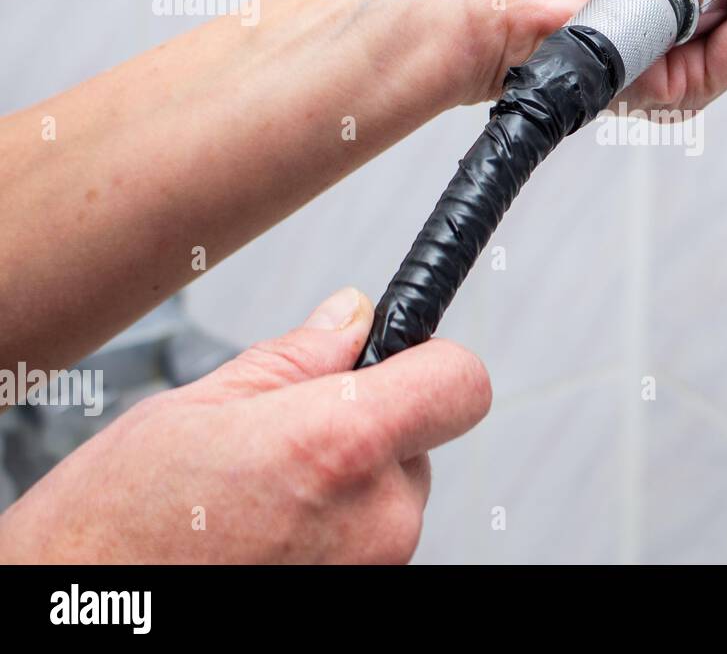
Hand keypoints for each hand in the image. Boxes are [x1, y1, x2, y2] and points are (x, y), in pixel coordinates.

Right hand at [0, 288, 490, 563]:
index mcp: (342, 445)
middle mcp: (377, 517)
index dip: (432, 359)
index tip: (396, 356)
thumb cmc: (113, 526)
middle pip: (420, 439)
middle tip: (283, 435)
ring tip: (257, 493)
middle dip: (368, 425)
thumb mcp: (199, 405)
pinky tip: (262, 531)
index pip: (460, 382)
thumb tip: (354, 316)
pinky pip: (368, 539)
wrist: (69, 606)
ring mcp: (373, 570)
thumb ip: (298, 358)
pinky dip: (331, 528)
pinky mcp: (359, 602)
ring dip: (345, 482)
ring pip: (391, 493)